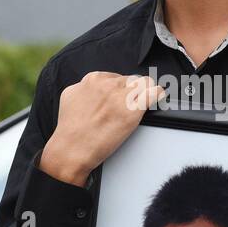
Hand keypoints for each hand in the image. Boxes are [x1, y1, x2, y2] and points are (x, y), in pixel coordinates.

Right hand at [39, 72, 166, 186]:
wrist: (71, 149)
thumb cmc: (70, 129)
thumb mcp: (71, 96)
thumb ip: (84, 87)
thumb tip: (93, 87)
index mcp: (93, 79)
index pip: (116, 77)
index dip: (120, 89)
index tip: (120, 98)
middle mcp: (108, 85)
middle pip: (131, 80)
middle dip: (131, 92)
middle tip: (128, 106)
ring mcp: (121, 97)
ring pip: (145, 83)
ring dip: (145, 93)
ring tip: (142, 104)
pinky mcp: (132, 111)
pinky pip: (154, 93)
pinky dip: (158, 95)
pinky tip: (158, 98)